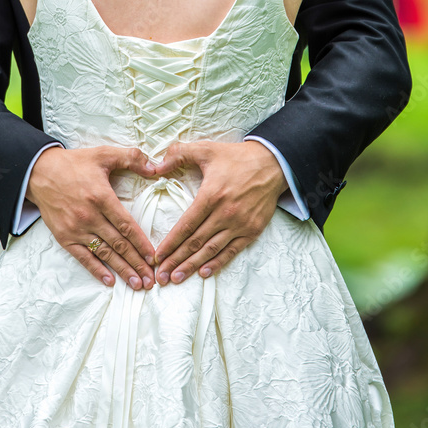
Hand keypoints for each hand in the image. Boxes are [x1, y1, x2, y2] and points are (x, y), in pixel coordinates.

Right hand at [26, 145, 156, 289]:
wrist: (40, 172)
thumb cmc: (74, 163)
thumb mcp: (104, 154)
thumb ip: (131, 157)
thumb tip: (155, 167)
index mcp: (101, 197)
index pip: (126, 225)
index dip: (141, 243)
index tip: (154, 258)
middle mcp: (89, 216)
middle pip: (118, 244)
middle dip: (137, 263)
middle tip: (151, 280)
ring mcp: (76, 229)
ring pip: (104, 253)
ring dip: (122, 270)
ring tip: (137, 284)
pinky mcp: (64, 237)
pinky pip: (83, 257)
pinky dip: (96, 270)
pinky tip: (109, 281)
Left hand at [152, 140, 287, 285]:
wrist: (272, 164)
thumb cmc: (236, 157)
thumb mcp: (206, 149)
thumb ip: (178, 154)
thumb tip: (155, 167)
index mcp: (211, 195)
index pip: (186, 225)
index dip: (170, 243)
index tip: (157, 256)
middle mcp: (225, 213)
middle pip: (196, 242)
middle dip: (176, 260)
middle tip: (160, 275)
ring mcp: (240, 224)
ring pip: (211, 250)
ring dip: (192, 266)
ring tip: (176, 278)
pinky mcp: (252, 230)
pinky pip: (232, 251)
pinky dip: (217, 263)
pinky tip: (204, 272)